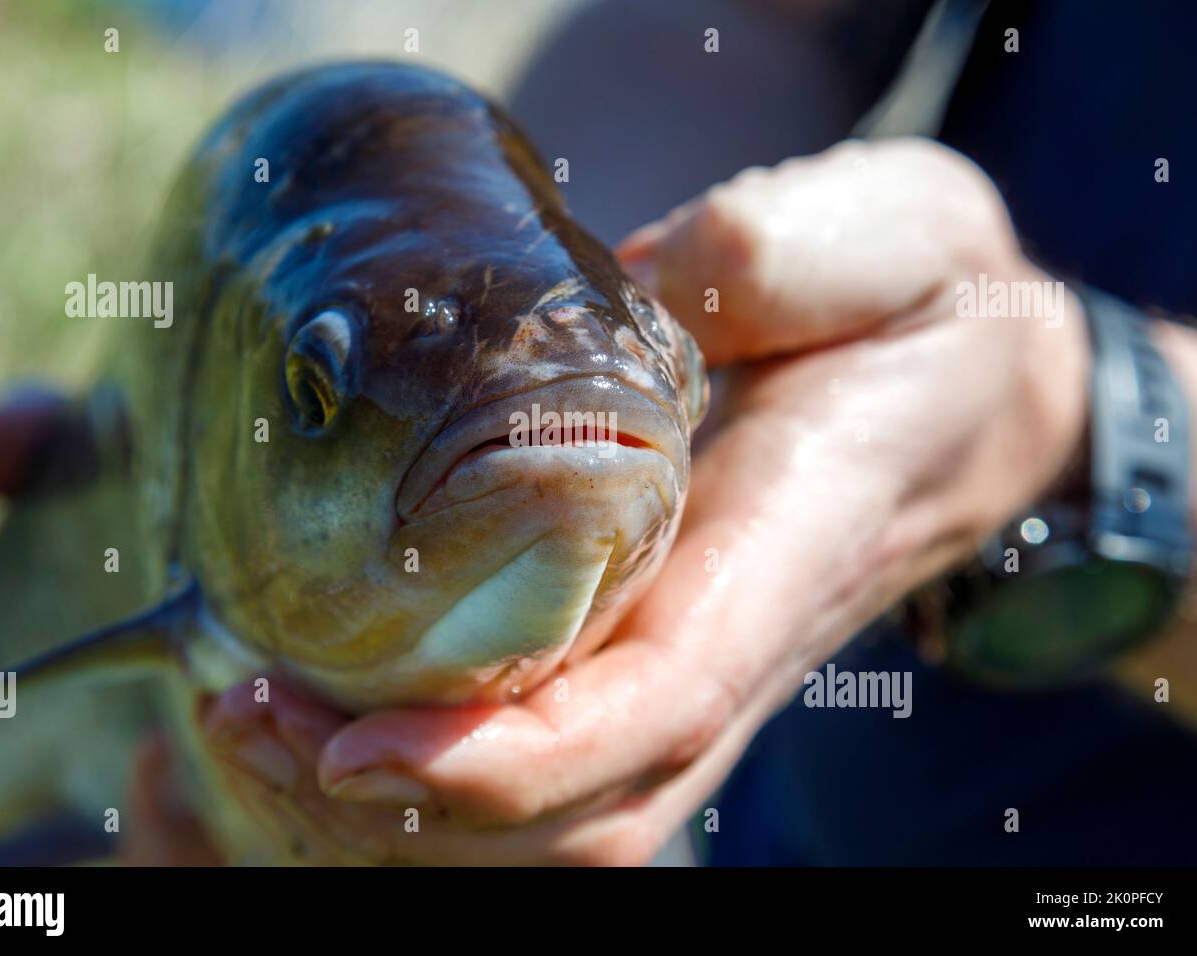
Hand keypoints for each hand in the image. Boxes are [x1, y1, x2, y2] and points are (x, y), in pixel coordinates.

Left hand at [192, 138, 1090, 864]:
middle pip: (580, 804)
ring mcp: (685, 668)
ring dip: (400, 812)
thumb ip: (797, 255)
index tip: (354, 748)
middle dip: (412, 805)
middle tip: (240, 716)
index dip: (508, 759)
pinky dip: (427, 783)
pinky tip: (319, 724)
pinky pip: (541, 769)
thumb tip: (660, 279)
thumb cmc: (922, 310)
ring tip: (244, 726)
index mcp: (782, 550)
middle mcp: (728, 644)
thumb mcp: (896, 239)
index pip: (655, 704)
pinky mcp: (645, 656)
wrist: (956, 392)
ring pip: (554, 818)